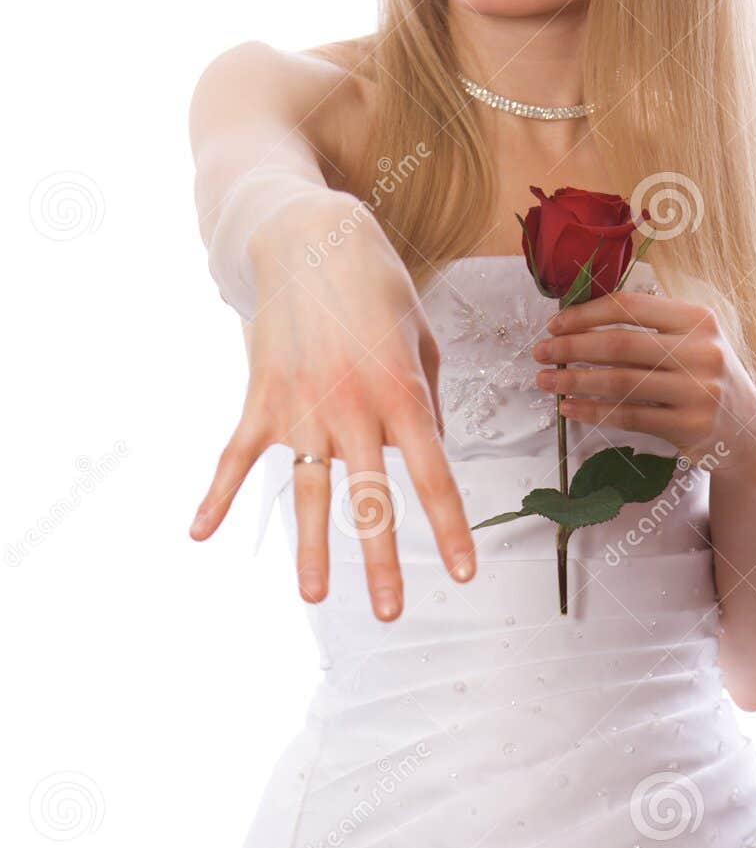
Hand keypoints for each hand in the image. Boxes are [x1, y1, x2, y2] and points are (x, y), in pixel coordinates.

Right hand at [189, 191, 475, 616]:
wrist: (307, 236)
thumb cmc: (376, 283)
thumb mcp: (421, 334)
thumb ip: (427, 395)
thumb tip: (427, 445)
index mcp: (401, 392)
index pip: (432, 474)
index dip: (451, 528)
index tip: (464, 573)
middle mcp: (352, 408)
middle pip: (370, 499)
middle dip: (381, 560)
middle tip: (389, 611)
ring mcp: (301, 407)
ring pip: (309, 491)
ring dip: (312, 547)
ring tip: (314, 597)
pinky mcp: (261, 398)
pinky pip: (238, 456)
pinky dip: (216, 494)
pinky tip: (198, 533)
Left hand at [530, 288, 755, 480]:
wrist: (747, 430)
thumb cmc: (703, 377)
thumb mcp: (690, 341)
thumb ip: (648, 328)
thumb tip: (578, 321)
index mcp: (697, 318)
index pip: (630, 306)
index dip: (585, 313)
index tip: (554, 324)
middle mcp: (701, 350)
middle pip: (620, 343)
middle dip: (571, 347)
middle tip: (540, 353)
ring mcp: (698, 390)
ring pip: (620, 382)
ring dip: (574, 381)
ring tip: (546, 382)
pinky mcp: (690, 426)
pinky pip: (629, 416)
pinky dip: (593, 411)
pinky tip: (570, 408)